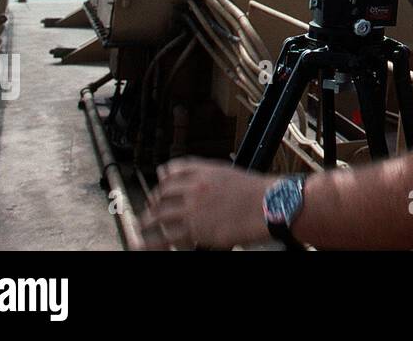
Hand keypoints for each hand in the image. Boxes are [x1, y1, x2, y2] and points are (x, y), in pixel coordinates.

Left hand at [138, 157, 272, 249]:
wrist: (269, 205)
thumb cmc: (256, 192)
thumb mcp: (230, 174)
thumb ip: (208, 174)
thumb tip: (197, 178)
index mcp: (205, 172)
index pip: (174, 170)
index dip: (163, 178)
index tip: (160, 185)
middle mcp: (195, 187)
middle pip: (163, 191)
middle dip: (154, 200)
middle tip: (150, 206)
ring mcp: (194, 208)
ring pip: (161, 213)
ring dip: (149, 219)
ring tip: (144, 224)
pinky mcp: (196, 229)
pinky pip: (169, 235)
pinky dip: (156, 240)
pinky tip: (147, 243)